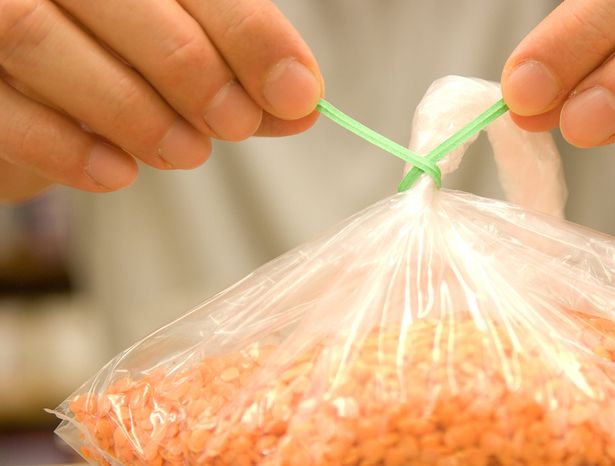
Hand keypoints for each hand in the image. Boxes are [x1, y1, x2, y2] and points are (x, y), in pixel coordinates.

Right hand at [0, 0, 322, 200]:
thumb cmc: (108, 61)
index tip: (297, 94)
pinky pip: (1, 108)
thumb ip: (236, 78)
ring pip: (42, 39)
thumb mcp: (177, 61)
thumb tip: (301, 104)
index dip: (249, 33)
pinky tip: (118, 174)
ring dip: (132, 108)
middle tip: (236, 125)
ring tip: (187, 153)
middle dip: (192, 68)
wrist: (18, 90)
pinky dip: (66, 147)